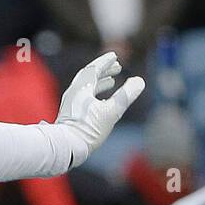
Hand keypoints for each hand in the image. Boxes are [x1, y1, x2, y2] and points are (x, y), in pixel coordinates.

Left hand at [47, 53, 145, 167]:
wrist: (64, 148)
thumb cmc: (87, 130)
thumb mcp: (111, 113)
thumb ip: (126, 96)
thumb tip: (139, 81)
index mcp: (82, 88)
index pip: (94, 69)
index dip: (106, 62)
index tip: (115, 56)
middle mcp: (74, 93)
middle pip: (89, 76)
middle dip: (103, 70)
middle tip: (116, 67)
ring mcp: (70, 104)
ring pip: (85, 87)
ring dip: (99, 82)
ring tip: (111, 82)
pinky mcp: (69, 115)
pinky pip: (82, 98)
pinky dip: (93, 95)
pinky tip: (100, 103)